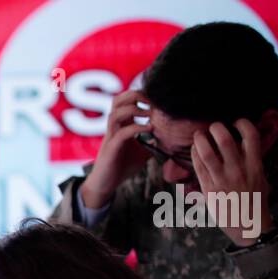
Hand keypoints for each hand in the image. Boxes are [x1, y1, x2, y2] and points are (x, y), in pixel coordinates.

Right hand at [79, 89, 150, 208]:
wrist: (105, 184)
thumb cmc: (122, 167)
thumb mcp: (143, 151)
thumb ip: (154, 142)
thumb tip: (173, 137)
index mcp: (121, 125)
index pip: (126, 99)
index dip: (141, 94)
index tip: (158, 99)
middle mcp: (114, 128)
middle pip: (118, 100)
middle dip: (136, 95)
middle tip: (152, 101)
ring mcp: (110, 137)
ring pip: (115, 113)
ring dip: (134, 109)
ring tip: (150, 113)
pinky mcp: (111, 149)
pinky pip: (122, 133)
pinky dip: (137, 127)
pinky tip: (149, 129)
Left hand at [191, 119, 272, 246]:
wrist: (247, 225)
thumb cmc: (255, 200)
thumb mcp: (260, 177)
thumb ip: (252, 160)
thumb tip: (244, 143)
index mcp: (255, 165)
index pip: (251, 135)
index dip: (243, 123)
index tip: (237, 122)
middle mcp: (238, 170)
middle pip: (225, 139)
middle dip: (217, 127)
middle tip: (214, 126)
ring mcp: (222, 179)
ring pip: (207, 152)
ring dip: (201, 139)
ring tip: (199, 134)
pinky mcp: (208, 188)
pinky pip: (198, 166)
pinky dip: (194, 154)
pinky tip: (195, 149)